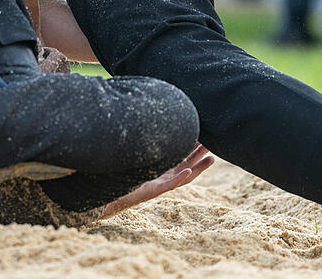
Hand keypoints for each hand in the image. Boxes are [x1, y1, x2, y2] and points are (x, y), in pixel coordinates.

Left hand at [100, 143, 214, 218]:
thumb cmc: (119, 178)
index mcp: (159, 170)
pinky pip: (169, 184)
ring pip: (184, 175)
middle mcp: (162, 177)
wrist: (107, 196)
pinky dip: (180, 177)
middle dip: (200, 155)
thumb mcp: (133, 160)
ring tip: (211, 158)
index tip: (203, 137)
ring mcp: (159, 185)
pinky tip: (189, 170)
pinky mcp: (152, 191)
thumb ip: (140, 147)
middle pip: (187, 164)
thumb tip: (142, 127)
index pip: (180, 158)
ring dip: (198, 167)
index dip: (192, 149)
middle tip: (214, 143)